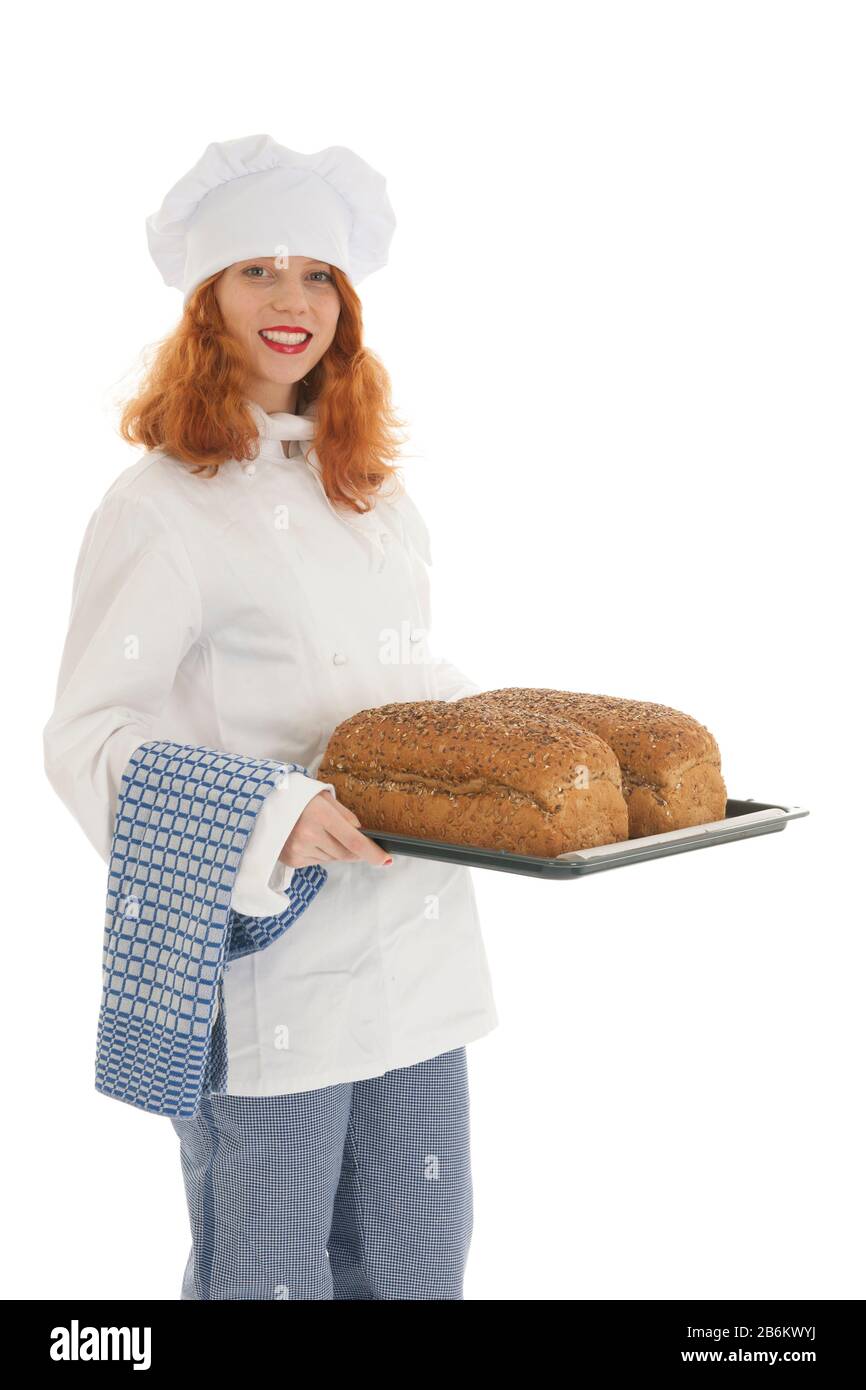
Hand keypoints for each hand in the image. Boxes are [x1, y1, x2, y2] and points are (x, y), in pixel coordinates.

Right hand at [278, 789, 392, 868]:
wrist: (264, 805)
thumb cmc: (298, 797)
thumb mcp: (324, 797)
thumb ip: (346, 815)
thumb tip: (362, 834)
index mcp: (320, 815)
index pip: (354, 841)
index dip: (372, 853)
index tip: (386, 860)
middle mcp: (309, 834)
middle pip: (346, 854)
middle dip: (355, 850)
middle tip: (350, 837)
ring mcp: (299, 849)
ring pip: (333, 858)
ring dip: (335, 849)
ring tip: (320, 831)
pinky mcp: (292, 860)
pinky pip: (318, 861)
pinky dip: (320, 852)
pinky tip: (310, 839)